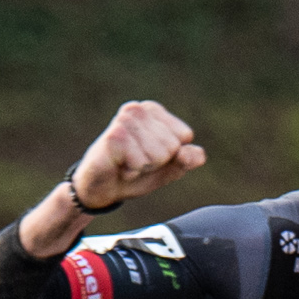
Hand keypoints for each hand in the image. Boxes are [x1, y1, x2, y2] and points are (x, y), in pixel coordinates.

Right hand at [72, 100, 205, 206]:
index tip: (150, 155)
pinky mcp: (114, 136)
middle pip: (172, 146)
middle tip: (136, 161)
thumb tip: (196, 154)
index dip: (171, 155)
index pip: (184, 136)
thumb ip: (186, 160)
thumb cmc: (135, 173)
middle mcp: (138, 109)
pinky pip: (141, 162)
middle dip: (157, 162)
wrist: (102, 189)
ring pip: (158, 154)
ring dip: (143, 167)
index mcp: (154, 111)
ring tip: (128, 163)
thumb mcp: (167, 168)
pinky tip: (119, 166)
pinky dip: (132, 171)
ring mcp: (124, 121)